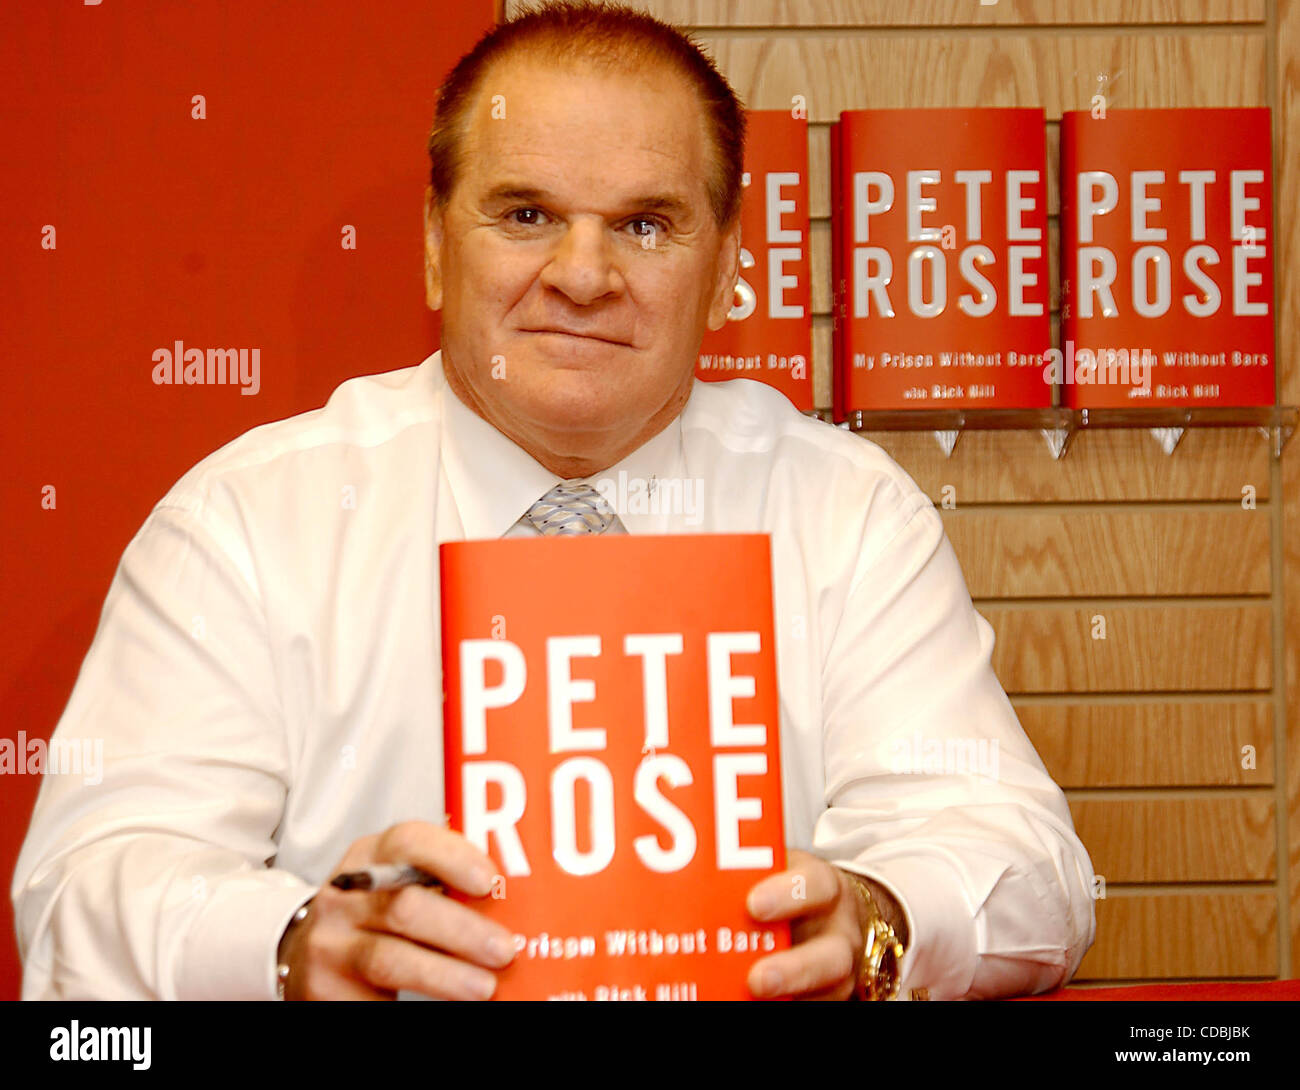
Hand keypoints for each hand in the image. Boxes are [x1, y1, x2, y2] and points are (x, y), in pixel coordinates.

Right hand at [278, 821, 515, 999]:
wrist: (315, 954)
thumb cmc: (378, 915)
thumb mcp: (401, 884)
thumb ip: (443, 883)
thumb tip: (517, 901)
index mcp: (370, 856)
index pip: (408, 841)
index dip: (452, 858)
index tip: (490, 881)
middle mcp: (344, 896)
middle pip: (405, 906)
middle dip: (462, 930)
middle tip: (504, 949)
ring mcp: (330, 944)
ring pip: (390, 959)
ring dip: (445, 975)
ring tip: (484, 987)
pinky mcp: (324, 989)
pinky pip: (374, 998)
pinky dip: (418, 1002)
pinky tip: (448, 1005)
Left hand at [744, 850, 900, 1000]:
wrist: (833, 912)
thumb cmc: (792, 888)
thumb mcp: (778, 870)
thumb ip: (745, 875)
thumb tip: (679, 879)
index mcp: (826, 887)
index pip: (815, 885)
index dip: (787, 895)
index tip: (752, 904)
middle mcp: (840, 931)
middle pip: (831, 956)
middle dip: (794, 970)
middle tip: (757, 980)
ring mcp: (840, 969)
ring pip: (830, 990)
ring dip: (791, 996)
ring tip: (752, 998)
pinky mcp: (832, 993)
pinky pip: (814, 1003)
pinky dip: (785, 1005)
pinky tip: (751, 1003)